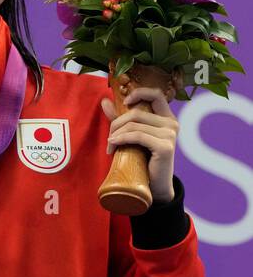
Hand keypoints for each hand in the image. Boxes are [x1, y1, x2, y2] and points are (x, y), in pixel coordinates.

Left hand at [102, 87, 177, 203]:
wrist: (154, 184)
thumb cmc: (143, 158)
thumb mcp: (132, 135)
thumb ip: (121, 118)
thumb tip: (104, 101)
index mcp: (167, 117)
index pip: (156, 94)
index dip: (139, 93)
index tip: (124, 102)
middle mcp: (172, 123)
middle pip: (136, 113)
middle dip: (116, 124)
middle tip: (109, 138)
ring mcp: (171, 135)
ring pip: (134, 125)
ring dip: (116, 135)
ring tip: (110, 145)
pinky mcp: (165, 147)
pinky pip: (137, 136)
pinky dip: (121, 140)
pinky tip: (113, 146)